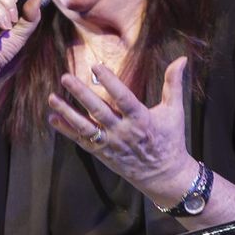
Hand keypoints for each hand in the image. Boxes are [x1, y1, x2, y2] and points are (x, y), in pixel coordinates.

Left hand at [46, 56, 197, 203]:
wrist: (164, 175)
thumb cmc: (170, 139)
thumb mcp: (175, 110)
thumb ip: (174, 84)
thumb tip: (182, 58)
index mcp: (142, 120)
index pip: (124, 98)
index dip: (110, 82)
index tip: (96, 66)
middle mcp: (123, 133)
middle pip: (99, 111)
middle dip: (81, 94)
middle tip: (66, 77)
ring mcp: (111, 144)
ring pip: (85, 127)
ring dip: (67, 112)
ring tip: (52, 98)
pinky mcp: (102, 154)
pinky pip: (82, 141)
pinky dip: (67, 131)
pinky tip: (53, 118)